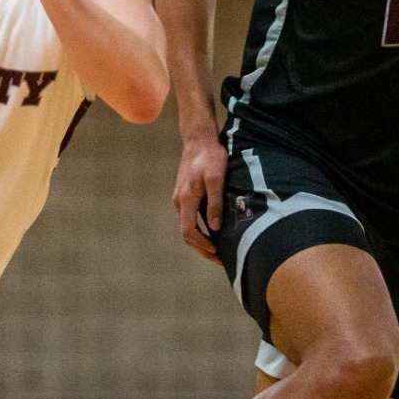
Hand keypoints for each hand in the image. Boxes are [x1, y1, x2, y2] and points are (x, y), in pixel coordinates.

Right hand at [173, 135, 228, 263]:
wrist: (198, 140)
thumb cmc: (210, 157)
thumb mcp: (217, 179)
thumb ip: (215, 203)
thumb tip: (215, 227)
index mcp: (186, 199)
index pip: (189, 231)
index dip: (202, 245)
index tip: (217, 252)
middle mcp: (179, 201)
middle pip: (186, 233)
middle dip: (202, 248)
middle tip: (219, 259)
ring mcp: (180, 198)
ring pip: (187, 226)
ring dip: (201, 240)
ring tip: (218, 249)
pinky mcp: (185, 195)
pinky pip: (189, 218)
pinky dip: (200, 229)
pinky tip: (213, 232)